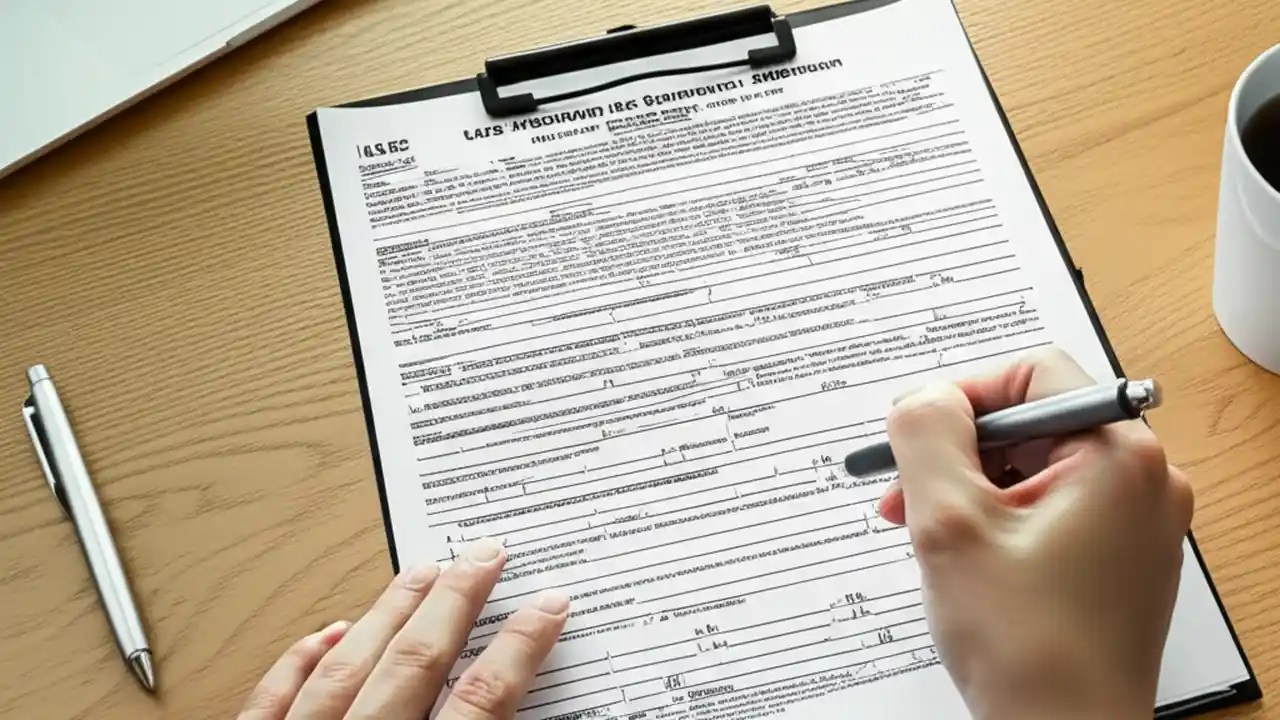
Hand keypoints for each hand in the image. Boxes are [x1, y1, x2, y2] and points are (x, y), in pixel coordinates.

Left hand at [238, 538, 568, 719]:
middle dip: (457, 601)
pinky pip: (273, 701)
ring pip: (347, 667)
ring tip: (422, 572)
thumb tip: (539, 706)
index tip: (548, 606)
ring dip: (389, 613)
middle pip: (416, 662)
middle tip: (485, 555)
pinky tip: (326, 631)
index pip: (482, 700)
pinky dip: (301, 663)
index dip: (521, 648)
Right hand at [878, 347, 1192, 719]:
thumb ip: (926, 435)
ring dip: (971, 491)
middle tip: (907, 498)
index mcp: (1119, 456)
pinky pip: (1049, 508)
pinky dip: (999, 521)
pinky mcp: (1119, 557)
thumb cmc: (1026, 647)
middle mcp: (1142, 480)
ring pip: (1033, 469)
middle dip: (957, 455)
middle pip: (1030, 423)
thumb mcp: (949, 522)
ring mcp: (1135, 522)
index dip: (961, 398)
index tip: (917, 438)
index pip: (1031, 374)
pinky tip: (966, 559)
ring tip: (931, 536)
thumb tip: (922, 398)